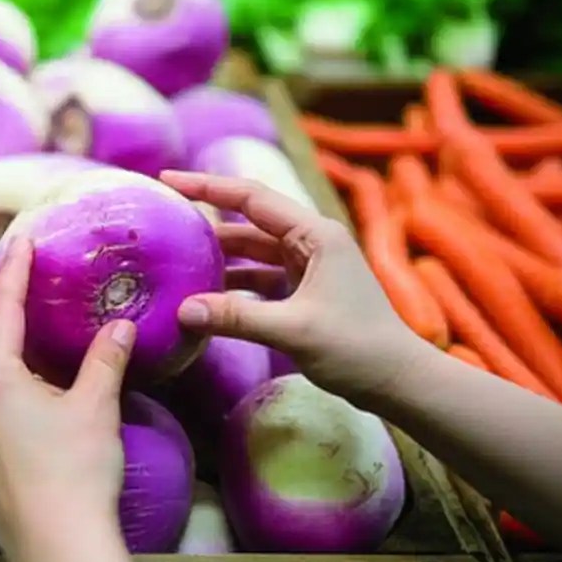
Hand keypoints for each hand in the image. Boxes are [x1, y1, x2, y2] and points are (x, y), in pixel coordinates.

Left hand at [0, 237, 135, 561]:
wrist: (57, 546)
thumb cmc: (77, 472)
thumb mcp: (97, 406)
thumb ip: (104, 359)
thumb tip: (120, 326)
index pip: (3, 307)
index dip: (13, 270)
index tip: (19, 240)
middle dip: (16, 334)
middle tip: (44, 321)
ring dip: (9, 377)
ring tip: (46, 383)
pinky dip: (1, 411)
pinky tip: (30, 425)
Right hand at [160, 170, 426, 403]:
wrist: (398, 381)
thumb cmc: (357, 349)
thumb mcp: (293, 331)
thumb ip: (236, 317)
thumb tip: (183, 309)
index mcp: (315, 234)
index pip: (251, 198)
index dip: (206, 187)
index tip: (166, 180)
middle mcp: (312, 242)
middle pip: (248, 221)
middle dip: (207, 220)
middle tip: (163, 220)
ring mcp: (309, 266)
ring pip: (252, 252)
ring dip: (219, 257)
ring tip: (176, 259)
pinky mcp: (305, 292)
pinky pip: (260, 278)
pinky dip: (233, 284)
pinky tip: (205, 296)